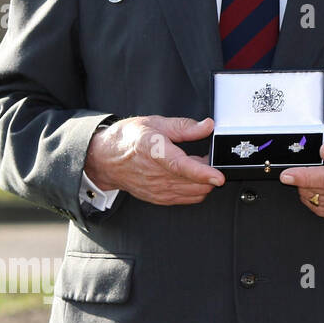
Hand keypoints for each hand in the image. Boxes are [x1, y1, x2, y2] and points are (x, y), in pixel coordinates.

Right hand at [84, 115, 223, 204]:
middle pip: (193, 182)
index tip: (218, 176)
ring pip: (194, 192)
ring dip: (204, 181)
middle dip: (209, 171)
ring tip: (196, 164)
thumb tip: (207, 126)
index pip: (180, 166)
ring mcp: (157, 189)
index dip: (201, 172)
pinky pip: (188, 199)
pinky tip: (190, 176)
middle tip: (206, 155)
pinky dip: (196, 189)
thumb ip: (185, 126)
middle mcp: (155, 173)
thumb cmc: (128, 140)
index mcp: (153, 150)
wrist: (106, 159)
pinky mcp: (159, 198)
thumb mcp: (156, 123)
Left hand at [279, 132, 323, 221]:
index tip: (287, 175)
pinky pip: (314, 206)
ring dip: (307, 186)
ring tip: (320, 174)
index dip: (305, 177)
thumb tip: (323, 152)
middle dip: (305, 177)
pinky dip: (312, 195)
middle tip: (314, 165)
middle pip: (318, 189)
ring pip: (313, 198)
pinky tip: (321, 186)